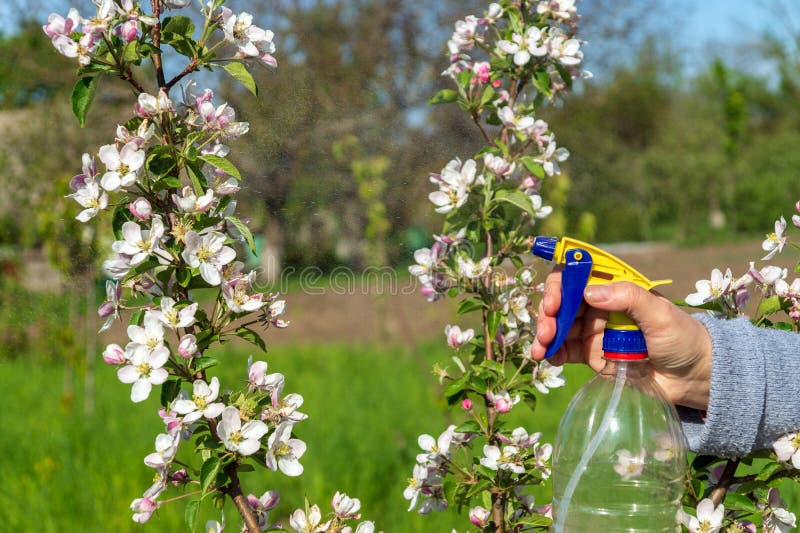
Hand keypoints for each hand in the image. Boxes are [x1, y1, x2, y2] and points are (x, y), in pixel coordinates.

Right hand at [530, 272, 712, 409]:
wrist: (693, 377)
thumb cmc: (682, 337)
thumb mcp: (660, 314)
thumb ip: (628, 298)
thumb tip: (590, 292)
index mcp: (615, 288)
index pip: (578, 276)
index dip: (561, 285)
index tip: (555, 303)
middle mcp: (600, 306)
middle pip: (562, 302)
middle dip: (549, 315)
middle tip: (546, 332)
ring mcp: (593, 330)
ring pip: (559, 327)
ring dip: (545, 336)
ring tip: (540, 350)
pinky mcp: (592, 354)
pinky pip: (565, 351)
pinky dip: (552, 354)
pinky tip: (546, 359)